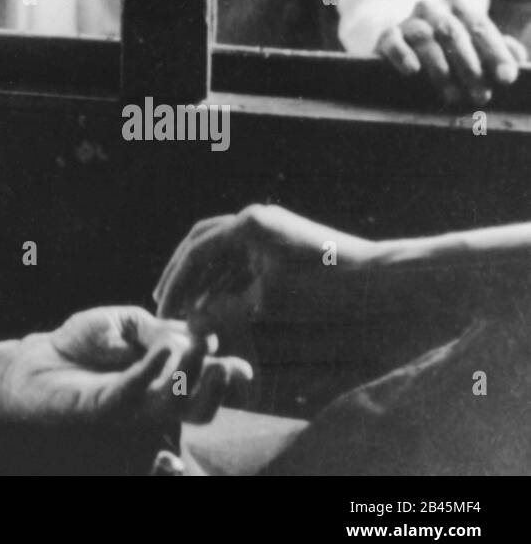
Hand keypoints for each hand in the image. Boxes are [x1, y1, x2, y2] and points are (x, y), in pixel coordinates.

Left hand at [0, 305, 251, 428]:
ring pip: (172, 406)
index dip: (228, 379)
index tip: (242, 361)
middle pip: (199, 410)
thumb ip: (156, 327)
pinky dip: (152, 370)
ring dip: (191, 377)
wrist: (36, 358)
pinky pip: (132, 392)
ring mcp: (129, 408)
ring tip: (197, 348)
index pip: (205, 388)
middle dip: (219, 389)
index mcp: (163, 382)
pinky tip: (163, 349)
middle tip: (227, 362)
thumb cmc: (83, 343)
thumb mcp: (126, 324)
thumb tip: (190, 332)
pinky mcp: (102, 406)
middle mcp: (152, 401)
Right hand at [155, 204, 376, 337]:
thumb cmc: (324, 288)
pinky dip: (228, 284)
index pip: (196, 250)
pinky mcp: (283, 247)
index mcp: (246, 224)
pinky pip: (244, 262)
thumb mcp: (268, 303)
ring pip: (224, 255)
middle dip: (183, 274)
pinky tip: (220, 307)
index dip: (176, 281)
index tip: (162, 306)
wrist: (381, 282)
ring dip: (205, 281)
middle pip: (203, 244)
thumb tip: (191, 322)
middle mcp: (254, 220)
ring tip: (189, 310)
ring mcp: (270, 231)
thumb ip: (224, 310)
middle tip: (164, 301)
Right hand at [374, 0, 525, 107]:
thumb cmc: (452, 49)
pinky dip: (402, 54)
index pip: (480, 27)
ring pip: (424, 37)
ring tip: (453, 96)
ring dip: (441, 68)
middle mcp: (433, 8)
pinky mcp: (387, 36)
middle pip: (452, 32)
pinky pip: (393, 41)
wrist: (407, 41)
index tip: (507, 79)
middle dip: (470, 66)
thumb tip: (517, 59)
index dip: (496, 53)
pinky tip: (413, 70)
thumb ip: (500, 51)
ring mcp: (408, 20)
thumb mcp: (477, 46)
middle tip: (481, 96)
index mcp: (459, 7)